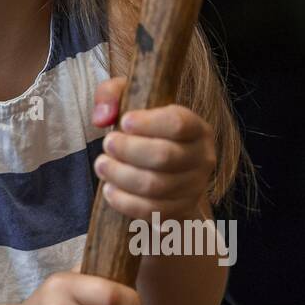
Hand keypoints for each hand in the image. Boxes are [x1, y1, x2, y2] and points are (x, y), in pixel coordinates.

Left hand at [90, 76, 215, 221]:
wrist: (161, 168)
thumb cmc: (144, 129)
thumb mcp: (130, 100)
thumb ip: (111, 94)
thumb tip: (102, 117)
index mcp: (196, 127)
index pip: (178, 123)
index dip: (148, 123)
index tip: (124, 122)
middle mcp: (202, 157)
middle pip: (164, 156)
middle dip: (127, 150)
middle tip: (107, 144)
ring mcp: (194, 187)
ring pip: (154, 186)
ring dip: (120, 175)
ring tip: (101, 165)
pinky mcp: (181, 210)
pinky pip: (151, 211)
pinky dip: (125, 202)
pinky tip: (109, 189)